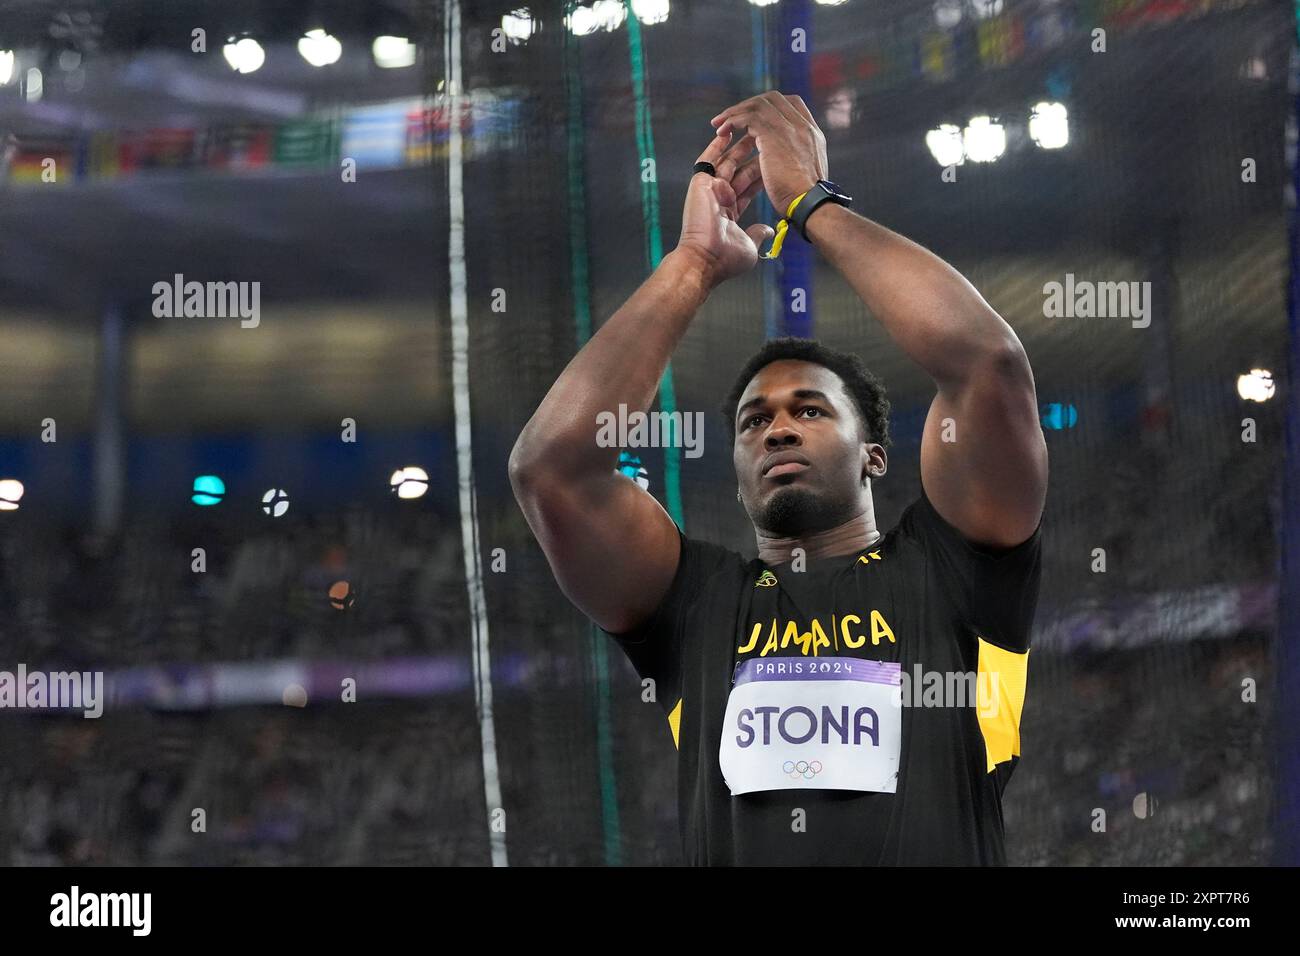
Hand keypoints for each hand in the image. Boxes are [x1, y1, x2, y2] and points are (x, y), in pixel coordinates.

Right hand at [675, 124, 775, 285]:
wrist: (706, 259)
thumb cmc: (725, 257)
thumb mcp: (749, 245)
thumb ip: (757, 234)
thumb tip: (769, 231)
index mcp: (730, 210)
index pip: (749, 186)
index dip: (762, 173)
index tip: (774, 161)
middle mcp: (719, 197)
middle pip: (739, 170)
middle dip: (753, 154)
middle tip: (766, 138)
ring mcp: (709, 189)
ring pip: (727, 161)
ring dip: (739, 145)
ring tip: (752, 128)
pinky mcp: (700, 183)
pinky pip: (708, 158)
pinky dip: (716, 145)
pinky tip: (725, 132)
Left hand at [709, 91, 827, 217]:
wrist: (810, 204)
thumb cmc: (805, 200)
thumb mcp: (806, 174)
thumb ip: (796, 161)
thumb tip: (785, 164)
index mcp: (812, 133)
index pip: (791, 103)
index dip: (770, 107)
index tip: (753, 119)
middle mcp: (802, 125)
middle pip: (772, 99)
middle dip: (748, 105)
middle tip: (730, 118)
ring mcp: (790, 127)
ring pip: (758, 105)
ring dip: (735, 112)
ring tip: (719, 125)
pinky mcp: (774, 134)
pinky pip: (749, 116)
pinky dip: (733, 121)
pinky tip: (723, 132)